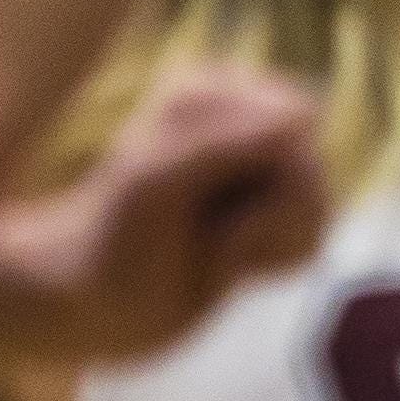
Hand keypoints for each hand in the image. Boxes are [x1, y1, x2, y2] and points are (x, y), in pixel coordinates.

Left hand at [0, 63, 329, 361]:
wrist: (80, 305)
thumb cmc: (105, 239)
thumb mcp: (157, 184)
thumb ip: (228, 143)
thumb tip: (305, 118)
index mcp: (211, 95)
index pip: (297, 121)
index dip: (269, 170)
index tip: (210, 201)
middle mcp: (237, 127)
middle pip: (313, 168)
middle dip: (272, 215)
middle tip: (208, 236)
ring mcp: (251, 176)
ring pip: (320, 206)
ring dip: (272, 243)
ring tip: (214, 254)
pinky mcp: (257, 222)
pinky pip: (310, 241)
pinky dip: (277, 261)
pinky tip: (227, 267)